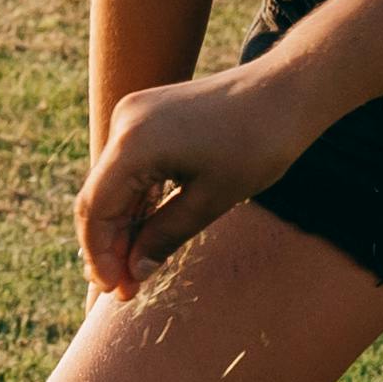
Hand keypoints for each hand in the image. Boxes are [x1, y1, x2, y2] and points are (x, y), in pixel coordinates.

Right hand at [76, 60, 319, 296]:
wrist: (286, 91)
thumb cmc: (256, 145)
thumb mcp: (211, 200)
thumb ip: (165, 237)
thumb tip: (134, 273)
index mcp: (134, 143)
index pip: (95, 209)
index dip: (99, 255)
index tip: (114, 290)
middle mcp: (124, 122)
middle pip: (98, 197)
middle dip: (109, 246)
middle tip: (126, 290)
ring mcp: (134, 116)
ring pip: (112, 184)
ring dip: (122, 226)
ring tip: (137, 270)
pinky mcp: (148, 116)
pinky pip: (129, 166)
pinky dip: (136, 201)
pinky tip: (146, 234)